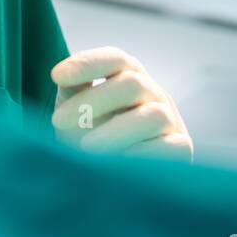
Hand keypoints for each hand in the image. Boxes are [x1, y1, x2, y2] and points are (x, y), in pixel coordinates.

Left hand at [50, 46, 192, 160]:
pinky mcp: (181, 148)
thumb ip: (72, 90)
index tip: (56, 76)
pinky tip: (118, 164)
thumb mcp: (78, 109)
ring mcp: (170, 120)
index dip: (87, 63)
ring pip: (152, 116)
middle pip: (132, 84)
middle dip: (93, 101)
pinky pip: (169, 147)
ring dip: (116, 131)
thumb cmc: (92, 134)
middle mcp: (152, 93)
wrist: (117, 177)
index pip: (115, 59)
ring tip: (86, 148)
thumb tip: (62, 76)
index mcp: (128, 76)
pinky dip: (142, 155)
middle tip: (59, 121)